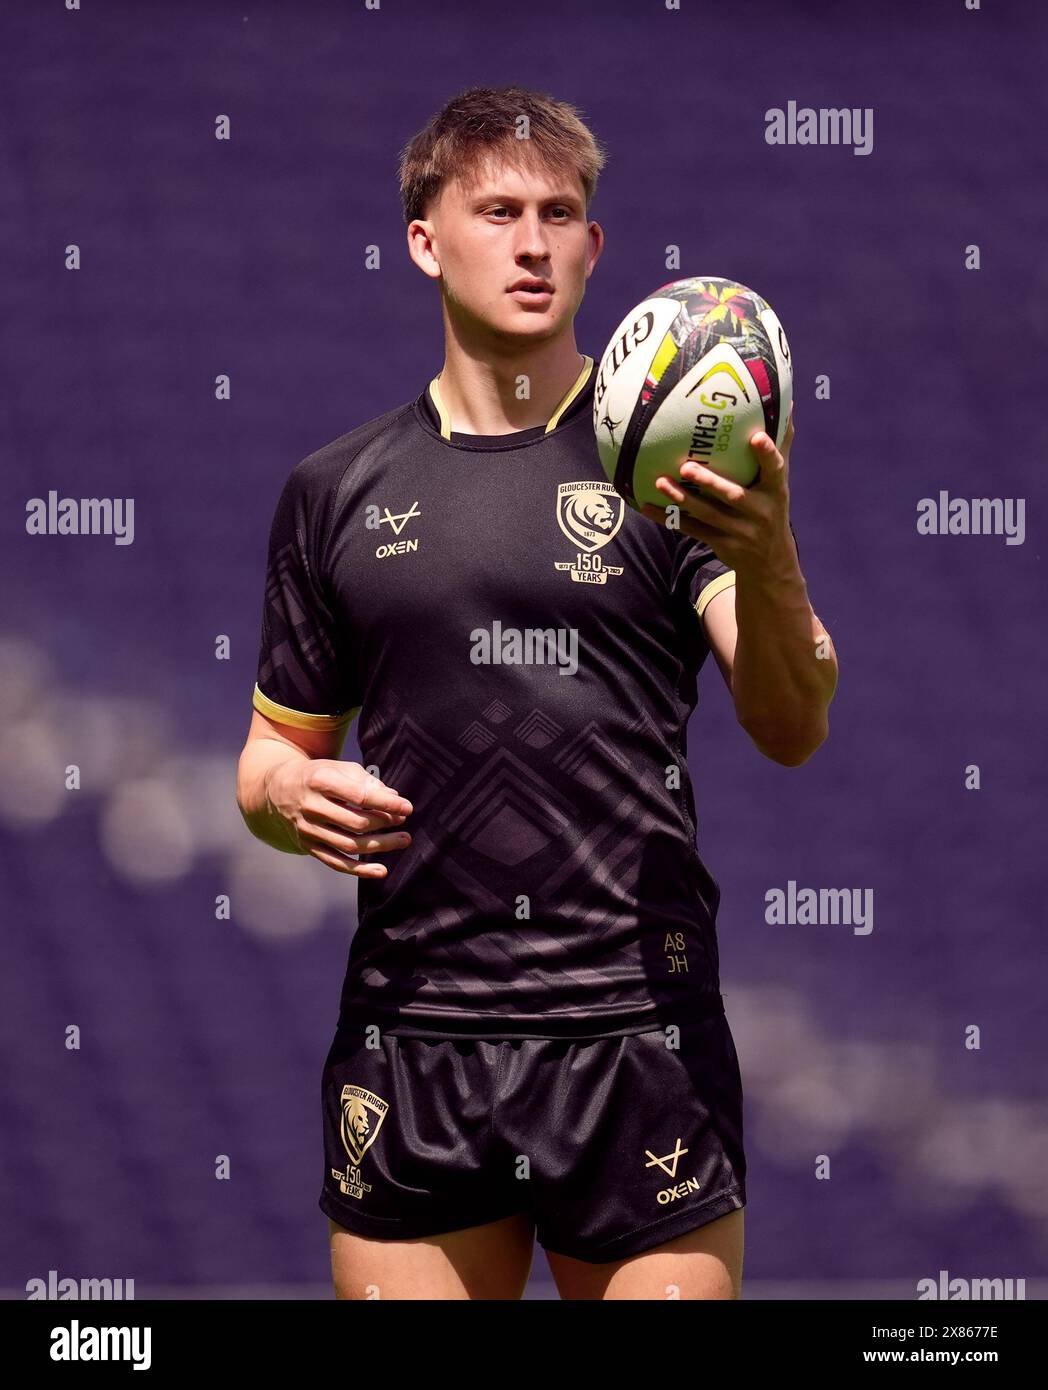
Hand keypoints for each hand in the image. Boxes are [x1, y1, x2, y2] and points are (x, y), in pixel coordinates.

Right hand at [265, 758, 412, 876]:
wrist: (277, 790)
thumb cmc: (317, 775)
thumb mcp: (338, 768)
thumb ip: (367, 781)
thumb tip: (394, 799)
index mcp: (320, 781)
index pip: (360, 796)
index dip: (386, 804)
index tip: (407, 807)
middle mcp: (311, 807)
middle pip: (356, 822)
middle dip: (385, 823)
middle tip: (404, 822)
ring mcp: (307, 829)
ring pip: (350, 844)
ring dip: (380, 845)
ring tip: (403, 840)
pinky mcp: (308, 846)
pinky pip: (336, 863)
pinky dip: (360, 870)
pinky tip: (382, 871)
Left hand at [639, 405, 796, 579]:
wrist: (770, 562)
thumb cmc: (771, 507)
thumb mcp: (780, 482)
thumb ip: (780, 445)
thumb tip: (786, 403)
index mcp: (776, 491)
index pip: (775, 470)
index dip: (767, 454)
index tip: (756, 437)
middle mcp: (760, 512)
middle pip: (733, 496)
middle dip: (710, 483)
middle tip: (687, 467)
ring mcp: (740, 531)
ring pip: (707, 515)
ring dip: (682, 500)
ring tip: (660, 482)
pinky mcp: (722, 544)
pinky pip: (692, 530)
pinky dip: (669, 518)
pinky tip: (648, 506)